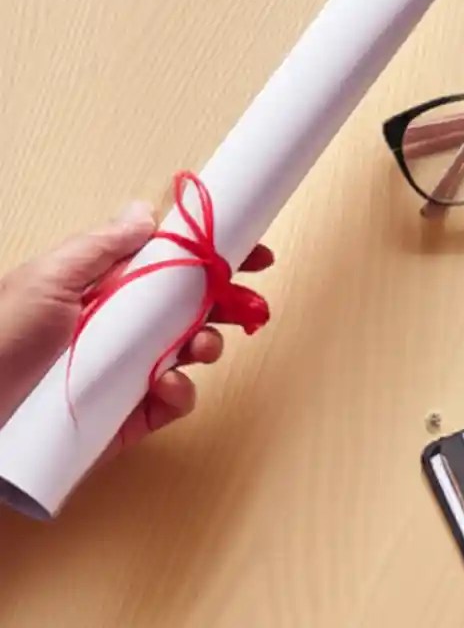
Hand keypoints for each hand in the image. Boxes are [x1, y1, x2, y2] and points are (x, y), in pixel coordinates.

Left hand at [0, 201, 272, 458]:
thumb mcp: (46, 280)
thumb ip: (100, 247)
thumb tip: (146, 212)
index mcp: (104, 287)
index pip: (169, 263)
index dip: (212, 256)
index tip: (253, 252)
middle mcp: (122, 327)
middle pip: (192, 307)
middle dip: (227, 303)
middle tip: (249, 304)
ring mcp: (130, 370)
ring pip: (191, 352)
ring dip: (209, 345)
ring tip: (201, 347)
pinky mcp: (132, 415)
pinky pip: (175, 400)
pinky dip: (181, 392)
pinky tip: (167, 386)